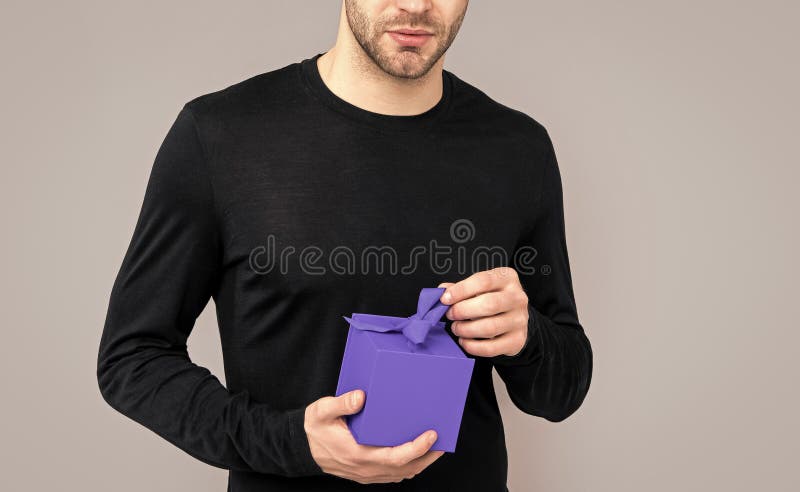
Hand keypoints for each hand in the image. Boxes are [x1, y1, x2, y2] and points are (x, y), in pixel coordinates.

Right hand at [304, 389, 443, 483]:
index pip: (394, 457)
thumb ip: (341, 403)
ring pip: (402, 473)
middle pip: (405, 468)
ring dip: (421, 462)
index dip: (416, 448)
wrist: (302, 448)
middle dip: (427, 455)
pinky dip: (410, 466)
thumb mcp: (321, 411)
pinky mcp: (368, 473)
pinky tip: (417, 454)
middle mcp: (366, 468)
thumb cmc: (314, 428)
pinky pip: (394, 474)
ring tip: (436, 446)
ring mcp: (368, 473)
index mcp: (358, 453)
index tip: (431, 434)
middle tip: (443, 439)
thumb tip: (360, 396)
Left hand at [439, 266, 528, 357]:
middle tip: (450, 315)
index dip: (461, 290)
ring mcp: (519, 320)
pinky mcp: (517, 340)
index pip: (483, 281)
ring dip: (466, 330)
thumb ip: (461, 288)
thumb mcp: (479, 287)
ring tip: (456, 328)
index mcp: (507, 278)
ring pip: (490, 327)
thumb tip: (442, 292)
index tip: (445, 299)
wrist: (514, 318)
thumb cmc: (492, 298)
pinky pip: (491, 347)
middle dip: (462, 311)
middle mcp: (517, 298)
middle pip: (489, 304)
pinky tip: (464, 341)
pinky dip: (473, 346)